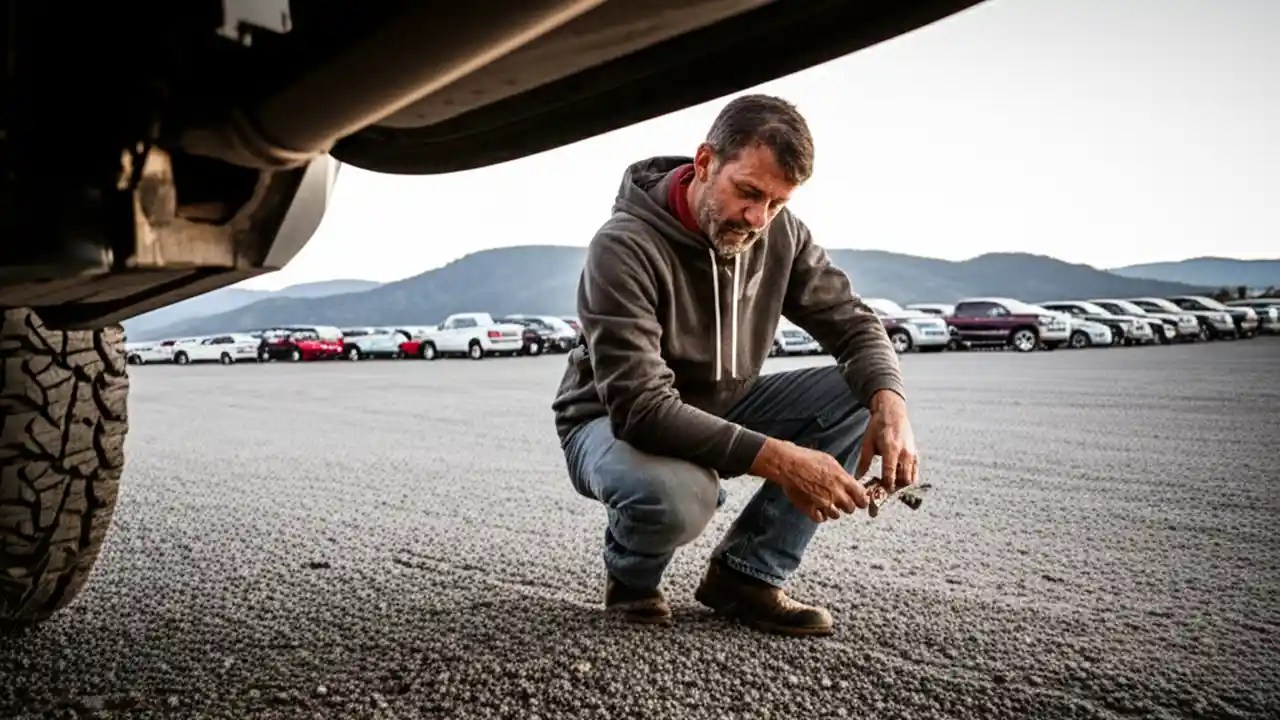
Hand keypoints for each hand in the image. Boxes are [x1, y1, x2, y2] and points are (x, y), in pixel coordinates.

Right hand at [751, 438, 867, 522]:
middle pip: (850, 509)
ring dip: (832, 510)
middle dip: (846, 505)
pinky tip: (816, 508)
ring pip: (836, 515)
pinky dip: (819, 515)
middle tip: (840, 501)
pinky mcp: (811, 509)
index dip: (861, 500)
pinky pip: (820, 519)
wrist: (789, 464)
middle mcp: (836, 494)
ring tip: (825, 502)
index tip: (859, 501)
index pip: (862, 498)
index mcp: (843, 481)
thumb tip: (849, 481)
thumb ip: (842, 475)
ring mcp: (824, 503)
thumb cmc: (808, 458)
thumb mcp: (830, 461)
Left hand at [856, 390, 918, 493]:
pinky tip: (897, 479)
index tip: (875, 492)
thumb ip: (864, 462)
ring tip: (888, 485)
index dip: (883, 487)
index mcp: (891, 449)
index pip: (890, 475)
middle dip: (892, 489)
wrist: (893, 411)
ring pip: (910, 479)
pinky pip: (915, 472)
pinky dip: (907, 479)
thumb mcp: (867, 442)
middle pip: (902, 480)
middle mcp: (904, 453)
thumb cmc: (878, 426)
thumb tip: (857, 478)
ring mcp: (912, 454)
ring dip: (899, 485)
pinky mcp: (916, 453)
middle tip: (881, 491)